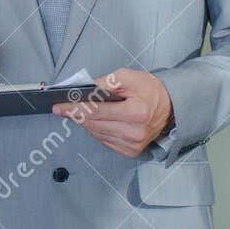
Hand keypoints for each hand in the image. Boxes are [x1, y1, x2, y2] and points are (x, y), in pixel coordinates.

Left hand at [52, 68, 172, 157]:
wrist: (169, 107)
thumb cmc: (149, 90)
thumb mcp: (128, 77)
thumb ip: (104, 82)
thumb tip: (82, 90)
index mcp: (136, 113)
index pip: (97, 111)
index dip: (75, 108)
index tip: (59, 107)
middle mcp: (135, 132)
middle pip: (94, 124)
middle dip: (76, 115)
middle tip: (62, 108)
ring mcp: (133, 145)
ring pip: (97, 134)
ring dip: (86, 123)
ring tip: (79, 112)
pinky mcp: (130, 151)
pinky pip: (104, 140)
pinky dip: (96, 130)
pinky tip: (96, 121)